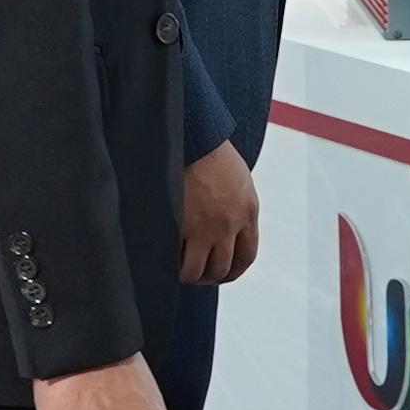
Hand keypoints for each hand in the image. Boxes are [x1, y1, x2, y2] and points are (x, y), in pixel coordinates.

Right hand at [177, 143, 261, 286]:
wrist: (192, 132)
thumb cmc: (209, 148)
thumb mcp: (236, 177)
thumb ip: (235, 204)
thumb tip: (225, 228)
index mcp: (248, 211)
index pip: (246, 256)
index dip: (232, 271)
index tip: (220, 274)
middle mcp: (230, 224)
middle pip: (221, 268)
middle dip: (207, 276)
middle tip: (193, 275)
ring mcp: (206, 226)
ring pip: (197, 270)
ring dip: (187, 275)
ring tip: (175, 270)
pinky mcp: (181, 224)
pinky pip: (175, 258)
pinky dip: (168, 263)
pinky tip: (162, 258)